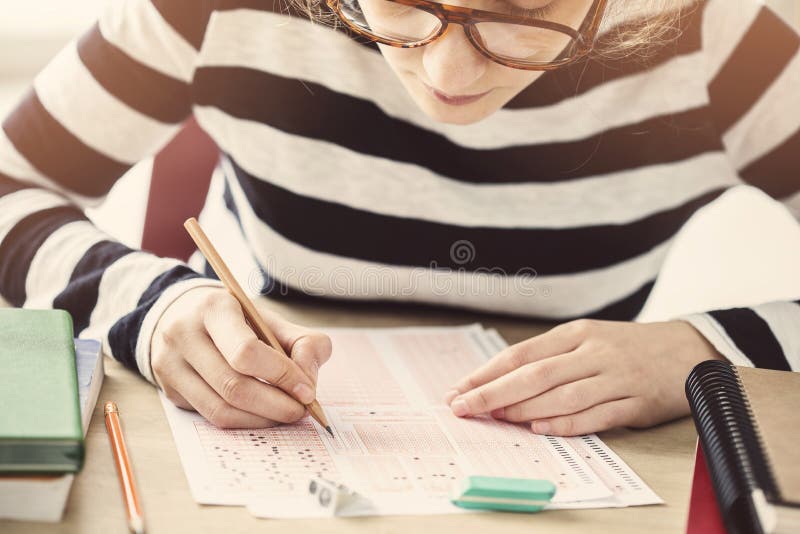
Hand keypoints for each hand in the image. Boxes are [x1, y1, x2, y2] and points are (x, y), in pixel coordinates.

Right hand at [151, 287, 331, 428]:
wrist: (188, 319)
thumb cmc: (239, 322)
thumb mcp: (273, 320)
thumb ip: (303, 344)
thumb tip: (308, 382)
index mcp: (214, 308)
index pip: (247, 351)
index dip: (282, 376)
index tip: (307, 391)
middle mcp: (184, 333)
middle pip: (234, 385)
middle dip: (276, 404)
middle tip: (301, 411)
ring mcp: (171, 364)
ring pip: (221, 408)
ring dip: (262, 419)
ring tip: (286, 414)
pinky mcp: (170, 390)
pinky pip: (211, 417)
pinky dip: (244, 422)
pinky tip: (263, 416)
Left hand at [446, 319, 723, 435]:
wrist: (690, 351)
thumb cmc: (627, 348)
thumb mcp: (588, 339)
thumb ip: (550, 359)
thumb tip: (501, 383)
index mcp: (576, 333)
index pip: (522, 353)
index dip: (487, 373)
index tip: (459, 389)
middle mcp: (593, 351)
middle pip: (535, 374)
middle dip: (494, 392)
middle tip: (463, 407)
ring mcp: (615, 377)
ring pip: (562, 395)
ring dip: (524, 409)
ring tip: (496, 419)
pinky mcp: (636, 402)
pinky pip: (596, 416)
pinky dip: (566, 424)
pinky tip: (541, 429)